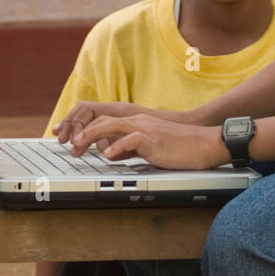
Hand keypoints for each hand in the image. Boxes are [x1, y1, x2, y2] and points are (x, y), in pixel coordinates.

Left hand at [69, 111, 228, 169]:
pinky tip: (108, 155)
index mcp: (135, 123)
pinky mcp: (154, 140)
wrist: (205, 145)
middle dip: (82, 132)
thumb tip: (111, 154)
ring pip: (112, 125)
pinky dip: (118, 146)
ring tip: (78, 146)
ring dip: (91, 136)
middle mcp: (137, 121)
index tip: (71, 140)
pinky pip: (132, 140)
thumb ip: (129, 149)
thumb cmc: (180, 148)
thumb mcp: (148, 148)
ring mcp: (145, 129)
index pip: (104, 121)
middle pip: (102, 120)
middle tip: (69, 146)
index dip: (85, 129)